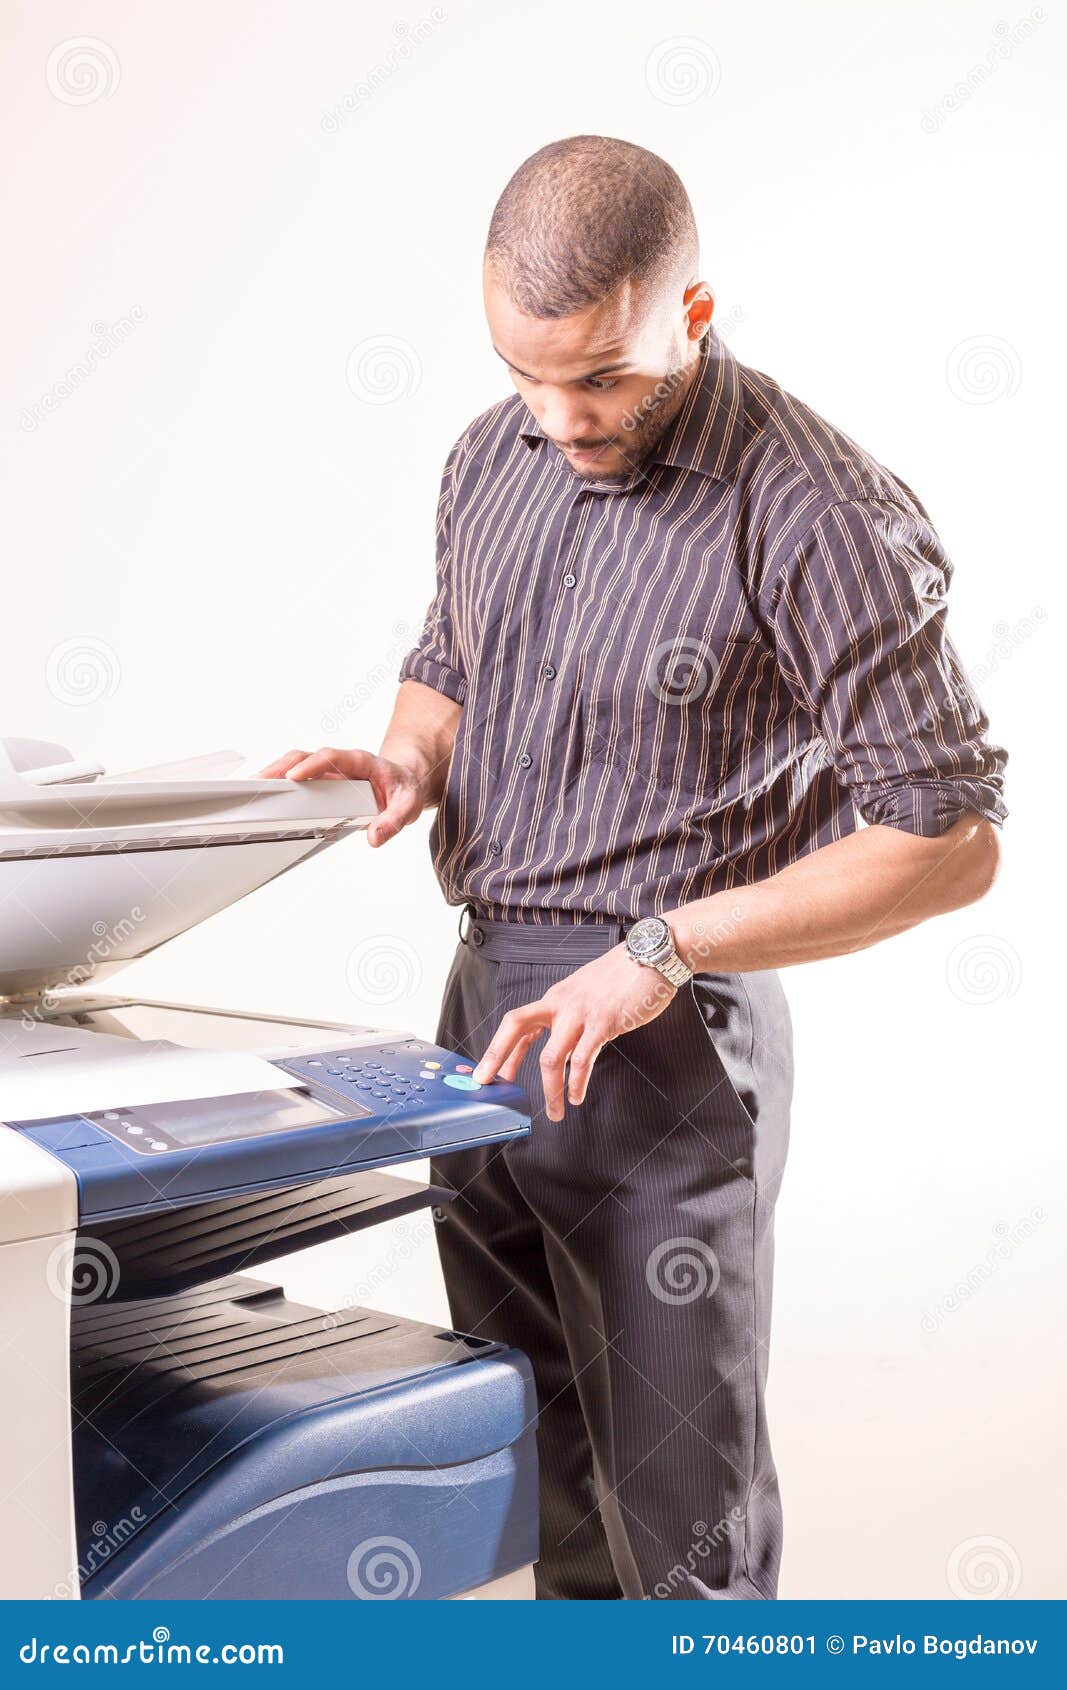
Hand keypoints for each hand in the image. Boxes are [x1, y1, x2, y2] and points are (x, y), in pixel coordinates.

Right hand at [257, 746, 425, 847]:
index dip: (312, 764)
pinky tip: (262, 797)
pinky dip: (278, 783)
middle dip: (280, 768)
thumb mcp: (408, 805)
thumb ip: (393, 821)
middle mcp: (340, 763)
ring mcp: (328, 771)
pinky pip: (296, 777)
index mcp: (360, 761)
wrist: (404, 780)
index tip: (294, 776)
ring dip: (272, 774)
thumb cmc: (404, 789)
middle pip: (303, 756)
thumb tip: (374, 838)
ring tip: (251, 790)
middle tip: (259, 784)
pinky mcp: (321, 781)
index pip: (332, 756)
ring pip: (294, 764)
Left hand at [472, 945, 678, 1121]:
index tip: (488, 1072)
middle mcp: (561, 1004)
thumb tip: (564, 1043)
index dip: (500, 1049)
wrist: (653, 955)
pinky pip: (583, 1059)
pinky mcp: (604, 1022)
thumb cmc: (624, 976)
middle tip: (491, 1087)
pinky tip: (576, 1096)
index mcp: (555, 998)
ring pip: (551, 1057)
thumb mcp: (587, 992)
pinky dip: (577, 1083)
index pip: (517, 1023)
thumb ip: (572, 1015)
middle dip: (498, 1057)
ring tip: (555, 1111)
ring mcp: (580, 1013)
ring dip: (550, 1090)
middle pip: (517, 1027)